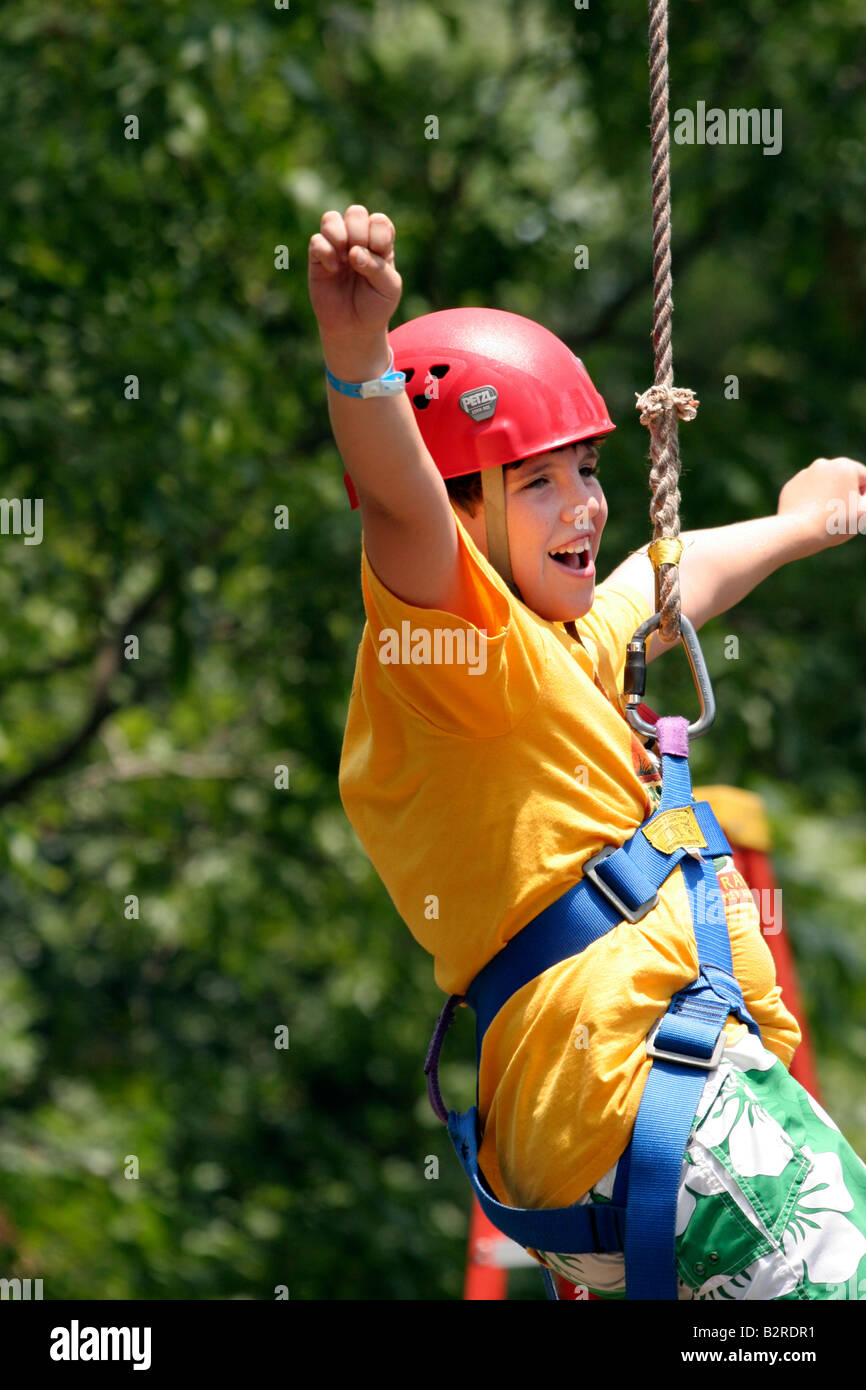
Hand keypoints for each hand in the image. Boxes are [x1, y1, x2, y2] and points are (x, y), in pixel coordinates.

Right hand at [309, 205, 401, 361]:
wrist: (354, 329)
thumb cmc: (376, 306)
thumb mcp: (389, 289)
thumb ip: (378, 267)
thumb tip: (354, 252)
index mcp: (380, 243)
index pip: (379, 221)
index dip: (379, 235)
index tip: (379, 256)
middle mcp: (357, 240)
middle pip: (355, 212)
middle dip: (358, 232)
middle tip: (358, 258)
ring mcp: (336, 247)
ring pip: (331, 218)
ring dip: (339, 235)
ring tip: (344, 259)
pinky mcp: (318, 258)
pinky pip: (316, 240)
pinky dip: (325, 251)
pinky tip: (333, 269)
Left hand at [777, 456, 865, 552]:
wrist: (798, 532)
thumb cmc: (836, 522)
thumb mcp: (865, 512)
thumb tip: (863, 495)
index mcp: (845, 466)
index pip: (864, 479)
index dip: (865, 497)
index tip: (858, 511)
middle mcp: (823, 464)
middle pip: (843, 479)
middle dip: (846, 493)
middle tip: (843, 514)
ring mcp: (804, 474)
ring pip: (824, 485)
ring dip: (829, 496)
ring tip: (826, 516)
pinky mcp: (791, 486)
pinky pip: (807, 492)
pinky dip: (811, 501)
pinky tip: (811, 516)